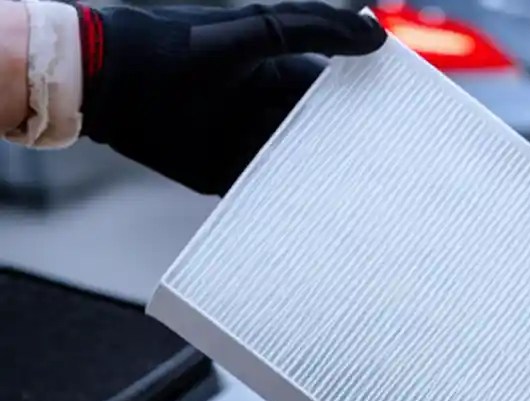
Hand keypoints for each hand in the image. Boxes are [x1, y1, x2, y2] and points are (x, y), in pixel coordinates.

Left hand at [77, 2, 386, 194]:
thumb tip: (375, 37)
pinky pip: (263, 194)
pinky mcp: (224, 175)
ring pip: (297, 168)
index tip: (400, 123)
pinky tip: (317, 221)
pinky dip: (285, 206)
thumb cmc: (174, 47)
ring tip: (363, 206)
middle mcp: (266, 110)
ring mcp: (246, 144)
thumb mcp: (251, 31)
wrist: (107, 84)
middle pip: (320, 135)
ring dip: (322, 183)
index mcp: (278, 72)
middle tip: (390, 176)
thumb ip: (312, 28)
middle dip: (349, 152)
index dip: (364, 106)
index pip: (334, 93)